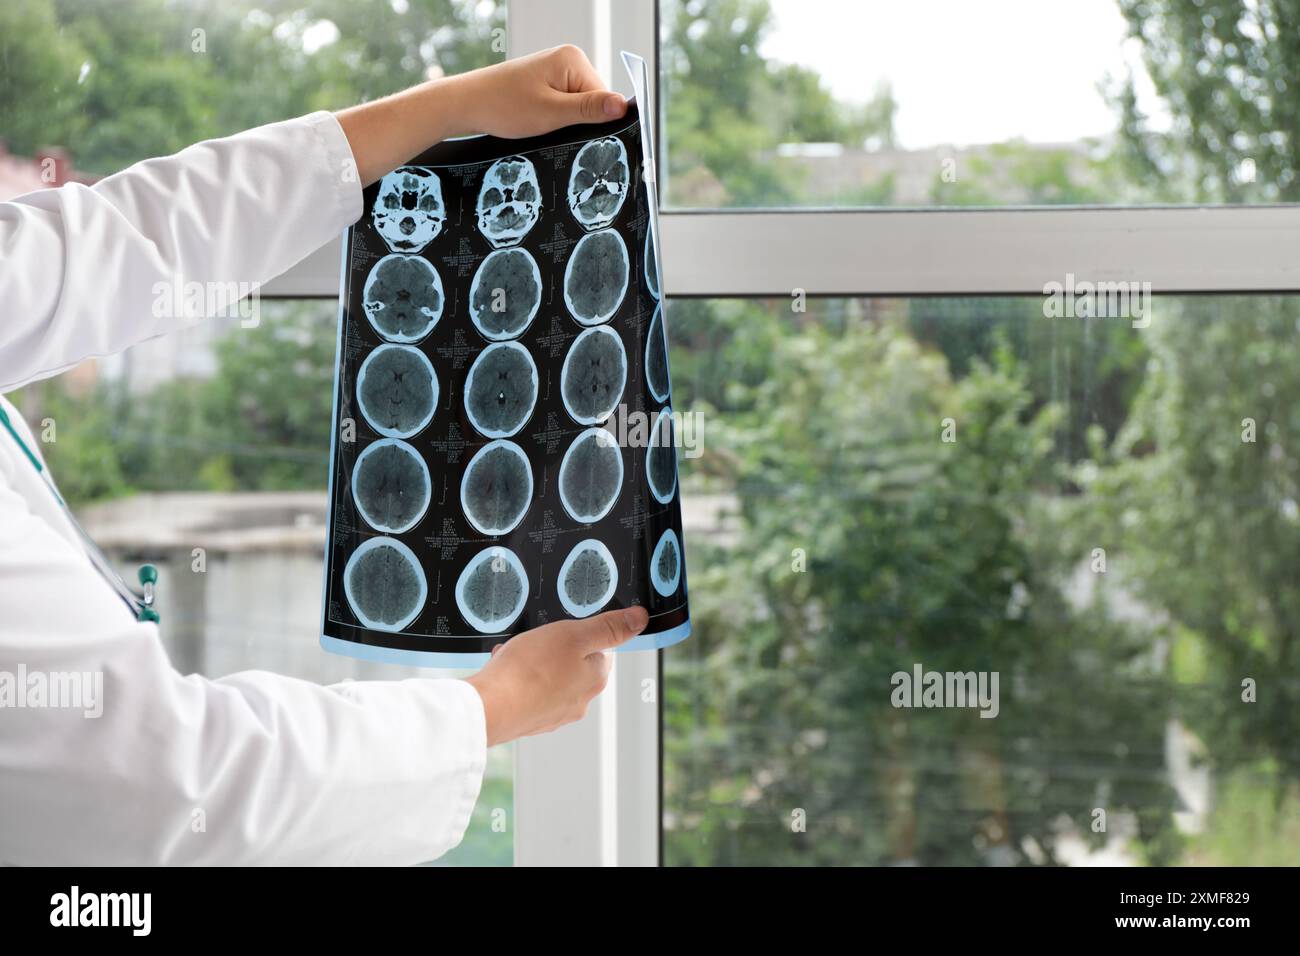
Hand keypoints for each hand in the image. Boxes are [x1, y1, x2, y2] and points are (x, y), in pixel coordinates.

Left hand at [337, 45, 626, 185]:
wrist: (467, 104)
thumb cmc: (503, 107)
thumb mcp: (552, 113)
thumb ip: (589, 110)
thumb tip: (623, 106)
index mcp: (573, 60)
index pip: (605, 97)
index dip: (594, 122)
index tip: (577, 135)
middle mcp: (567, 60)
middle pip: (593, 102)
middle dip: (577, 122)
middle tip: (552, 129)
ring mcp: (555, 70)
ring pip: (577, 107)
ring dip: (564, 122)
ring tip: (539, 123)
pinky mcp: (546, 82)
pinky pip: (564, 105)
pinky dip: (554, 119)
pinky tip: (536, 121)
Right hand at [464, 605, 648, 745]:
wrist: (489, 708)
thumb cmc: (530, 670)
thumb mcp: (574, 635)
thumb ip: (608, 627)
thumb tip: (640, 619)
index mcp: (595, 680)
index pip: (601, 649)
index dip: (581, 634)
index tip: (563, 630)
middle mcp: (580, 701)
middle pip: (573, 662)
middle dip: (553, 648)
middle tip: (535, 642)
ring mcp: (554, 714)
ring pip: (548, 677)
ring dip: (533, 663)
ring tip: (515, 655)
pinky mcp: (530, 720)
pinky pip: (528, 691)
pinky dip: (518, 678)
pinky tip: (504, 671)